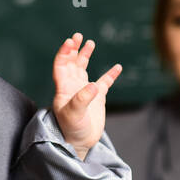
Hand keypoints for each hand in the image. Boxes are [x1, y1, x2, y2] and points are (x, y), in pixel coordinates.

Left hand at [50, 33, 121, 159]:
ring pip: (83, 68)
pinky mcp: (97, 98)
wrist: (79, 143)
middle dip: (74, 49)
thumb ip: (82, 99)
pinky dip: (111, 74)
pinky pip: (105, 82)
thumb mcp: (74, 115)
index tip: (70, 42)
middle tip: (78, 36)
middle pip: (71, 63)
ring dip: (85, 55)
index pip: (61, 65)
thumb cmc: (71, 130)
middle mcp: (72, 86)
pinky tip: (117, 67)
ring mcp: (84, 91)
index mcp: (63, 88)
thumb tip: (93, 85)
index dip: (64, 52)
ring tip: (90, 43)